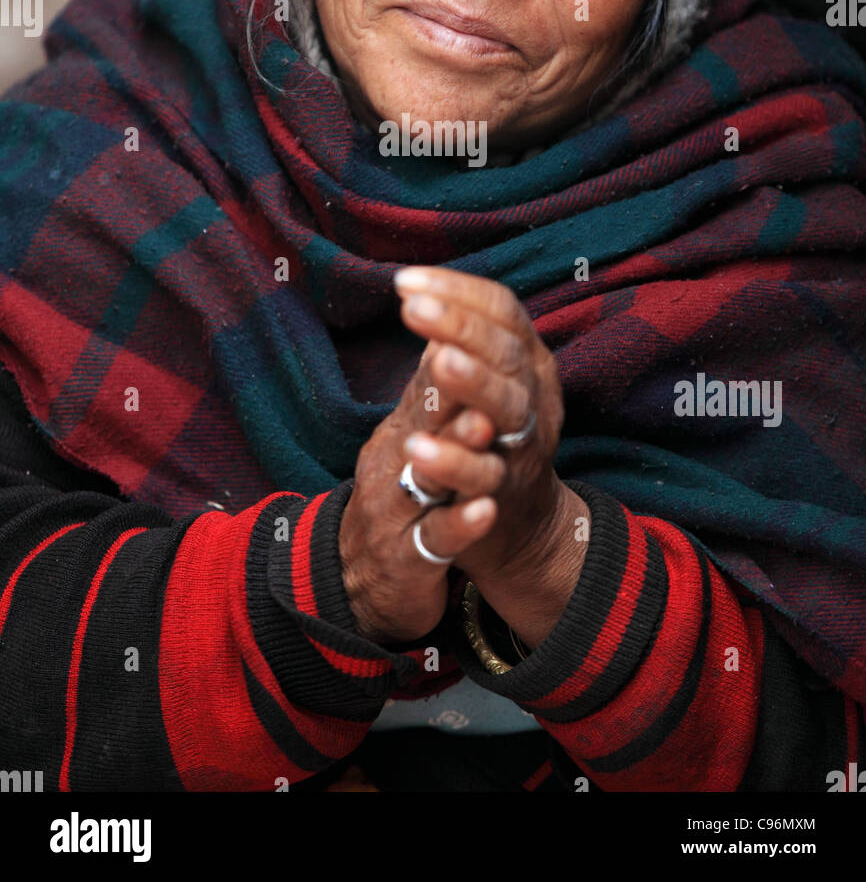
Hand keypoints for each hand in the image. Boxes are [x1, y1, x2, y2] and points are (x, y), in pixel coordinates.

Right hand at [338, 337, 507, 645]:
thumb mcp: (407, 441)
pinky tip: (486, 510)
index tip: (456, 308)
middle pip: (425, 418)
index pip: (427, 380)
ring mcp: (400, 512)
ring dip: (455, 450)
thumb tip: (446, 333)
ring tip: (481, 425)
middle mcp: (397, 463)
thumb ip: (429, 394)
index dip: (443, 345)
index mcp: (404, 430)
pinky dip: (462, 524)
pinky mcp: (409, 560)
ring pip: (428, 477)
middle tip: (459, 353)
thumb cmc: (397, 501)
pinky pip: (437, 540)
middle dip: (448, 386)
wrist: (356, 586)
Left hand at [393, 267, 589, 647]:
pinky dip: (455, 462)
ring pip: (507, 408)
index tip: (403, 281)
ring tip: (436, 361)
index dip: (457, 291)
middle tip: (414, 308)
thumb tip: (420, 293)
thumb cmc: (493, 438)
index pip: (502, 309)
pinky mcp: (505, 493)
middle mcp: (534, 396)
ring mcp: (524, 445)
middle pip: (505, 351)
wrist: (523, 526)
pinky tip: (418, 446)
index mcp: (528, 361)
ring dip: (473, 383)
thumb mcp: (484, 384)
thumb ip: (458, 346)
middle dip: (461, 326)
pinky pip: (483, 475)